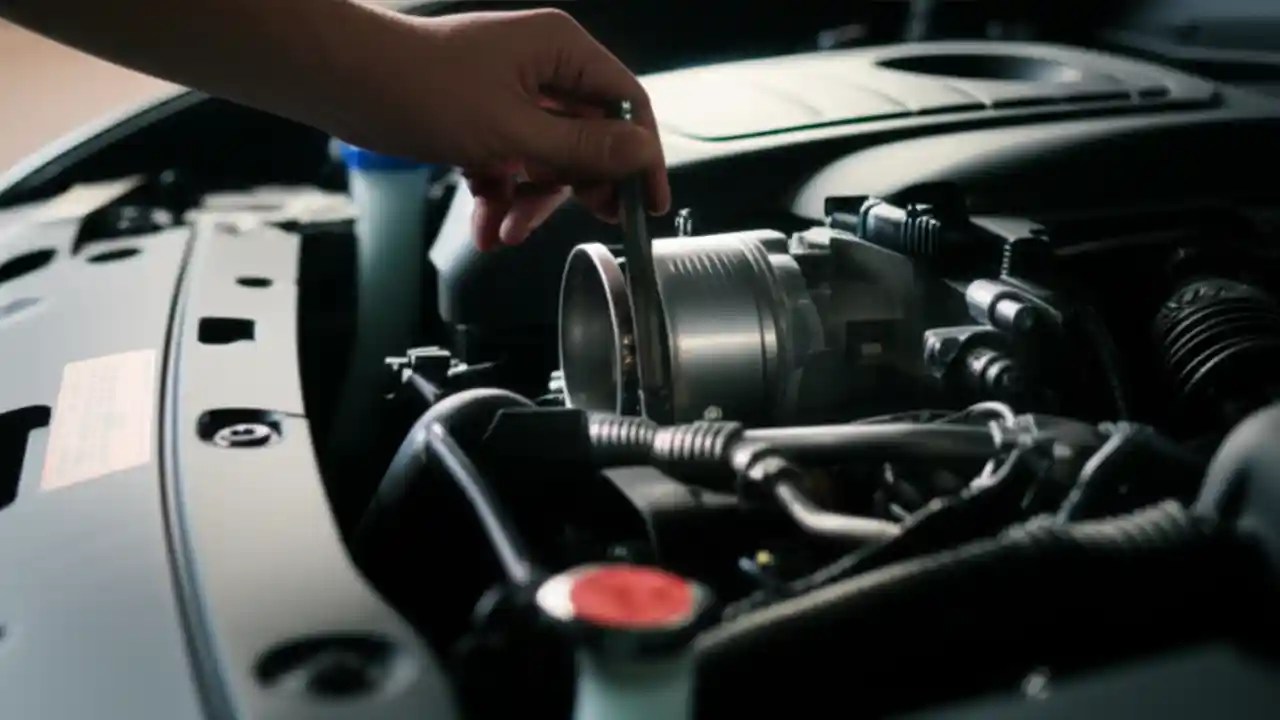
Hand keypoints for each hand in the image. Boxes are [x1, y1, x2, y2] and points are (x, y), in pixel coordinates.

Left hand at [335, 8, 669, 249]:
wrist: (340, 82)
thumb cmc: (417, 89)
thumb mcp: (512, 132)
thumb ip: (583, 148)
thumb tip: (642, 154)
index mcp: (560, 50)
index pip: (626, 104)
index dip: (641, 157)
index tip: (646, 204)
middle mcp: (541, 64)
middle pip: (587, 135)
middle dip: (573, 186)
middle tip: (580, 223)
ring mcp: (510, 90)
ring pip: (546, 155)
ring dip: (530, 199)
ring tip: (505, 231)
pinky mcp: (482, 113)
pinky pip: (510, 159)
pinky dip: (501, 192)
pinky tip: (485, 222)